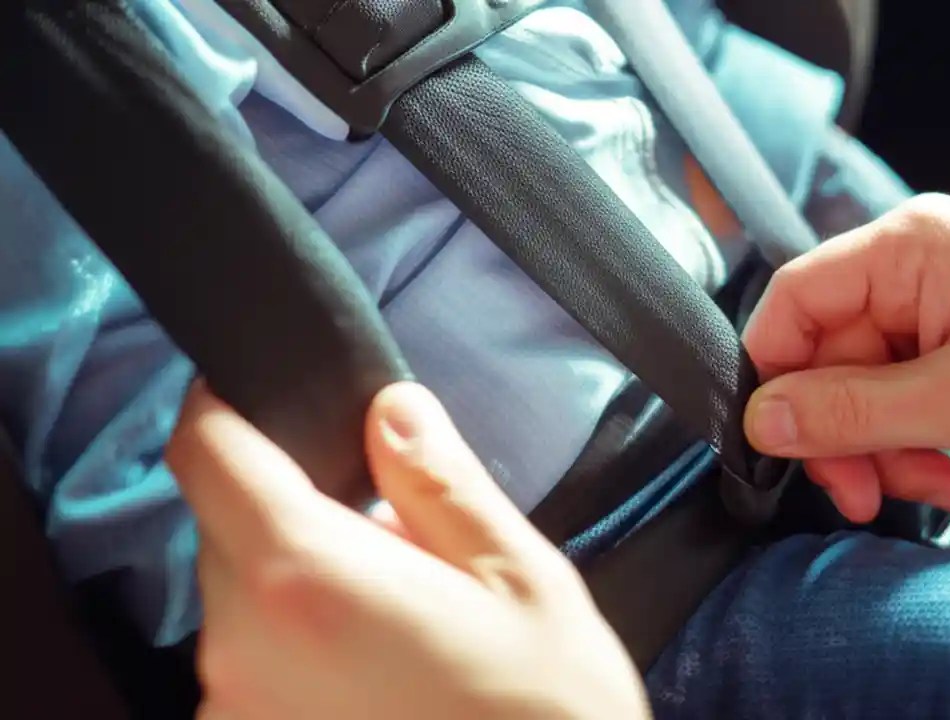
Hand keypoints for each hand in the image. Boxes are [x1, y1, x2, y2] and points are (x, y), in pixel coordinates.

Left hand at [166, 381, 648, 719]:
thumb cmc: (545, 710)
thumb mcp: (518, 576)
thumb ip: (440, 482)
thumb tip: (389, 409)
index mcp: (308, 578)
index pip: (207, 453)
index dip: (223, 405)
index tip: (261, 394)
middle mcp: (243, 647)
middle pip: (225, 524)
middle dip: (292, 502)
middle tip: (387, 526)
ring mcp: (237, 710)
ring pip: (238, 596)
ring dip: (297, 578)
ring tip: (394, 608)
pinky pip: (251, 662)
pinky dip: (295, 640)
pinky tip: (376, 666)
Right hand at [742, 194, 949, 521]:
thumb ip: (850, 411)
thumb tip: (763, 419)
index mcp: (910, 248)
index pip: (795, 298)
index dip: (775, 372)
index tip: (774, 438)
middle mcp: (912, 268)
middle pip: (824, 357)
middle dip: (844, 435)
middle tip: (863, 491)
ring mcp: (928, 307)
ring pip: (856, 390)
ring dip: (884, 452)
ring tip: (934, 488)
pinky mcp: (944, 345)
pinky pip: (894, 400)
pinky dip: (912, 446)